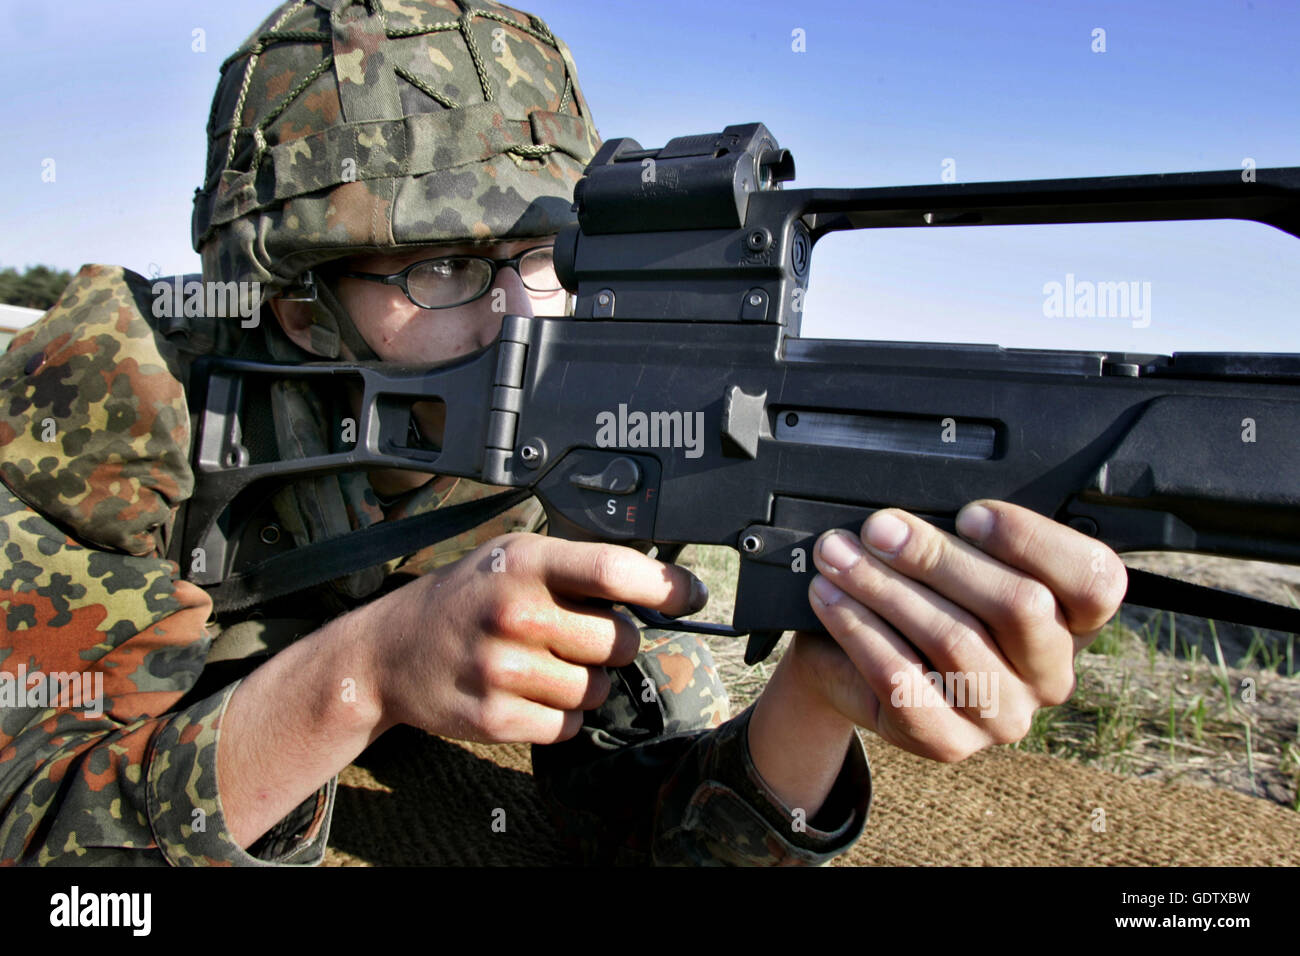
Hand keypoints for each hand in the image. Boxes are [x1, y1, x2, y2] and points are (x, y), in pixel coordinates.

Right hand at [362, 533, 704, 744]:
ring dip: (587, 682)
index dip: (666, 586)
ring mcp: (504, 670)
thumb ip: (576, 566)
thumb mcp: (514, 556)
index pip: (614, 570)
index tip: (692, 595)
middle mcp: (516, 614)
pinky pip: (567, 724)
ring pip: (597, 689)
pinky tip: (529, 691)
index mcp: (526, 564)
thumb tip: (660, 584)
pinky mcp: (496, 719)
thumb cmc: (466, 597)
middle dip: (615, 642)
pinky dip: (560, 714)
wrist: (389, 651)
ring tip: (545, 663)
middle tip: (580, 635)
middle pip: (619, 641)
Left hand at [792, 500, 1126, 760]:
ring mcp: (1004, 715)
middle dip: (939, 557)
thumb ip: (960, 535)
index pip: (1094, 579)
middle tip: (880, 529)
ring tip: (839, 555)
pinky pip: (904, 682)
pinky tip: (831, 598)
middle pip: (1020, 606)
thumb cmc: (915, 596)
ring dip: (885, 588)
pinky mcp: (949, 741)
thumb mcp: (946, 559)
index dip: (1032, 539)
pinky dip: (860, 630)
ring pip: (954, 640)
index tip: (968, 513)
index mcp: (1073, 617)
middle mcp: (1051, 672)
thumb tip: (918, 515)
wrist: (852, 660)